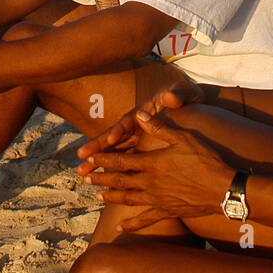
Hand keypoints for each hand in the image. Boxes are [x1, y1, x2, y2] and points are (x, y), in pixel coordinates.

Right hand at [77, 77, 204, 167]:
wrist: (191, 103)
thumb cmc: (187, 96)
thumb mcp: (184, 92)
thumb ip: (177, 94)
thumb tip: (170, 96)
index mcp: (144, 111)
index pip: (129, 121)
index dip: (119, 129)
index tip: (111, 139)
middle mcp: (135, 124)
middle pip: (113, 136)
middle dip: (97, 147)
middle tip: (81, 157)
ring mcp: (136, 135)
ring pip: (114, 149)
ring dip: (98, 160)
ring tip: (81, 172)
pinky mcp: (141, 145)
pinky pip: (124, 157)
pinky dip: (112, 167)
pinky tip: (103, 180)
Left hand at [81, 110, 234, 233]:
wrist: (223, 188)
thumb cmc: (205, 160)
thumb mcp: (183, 138)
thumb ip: (159, 127)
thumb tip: (140, 113)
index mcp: (152, 163)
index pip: (121, 160)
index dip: (104, 159)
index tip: (91, 158)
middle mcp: (150, 182)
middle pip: (120, 180)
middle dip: (101, 177)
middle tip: (85, 177)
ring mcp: (157, 199)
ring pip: (127, 198)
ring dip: (111, 195)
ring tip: (97, 194)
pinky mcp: (166, 211)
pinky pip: (145, 219)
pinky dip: (131, 224)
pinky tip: (120, 228)